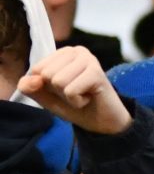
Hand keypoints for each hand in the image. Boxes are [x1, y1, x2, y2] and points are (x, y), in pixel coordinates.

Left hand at [17, 47, 132, 134]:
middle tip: (76, 93)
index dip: (46, 87)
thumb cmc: (75, 106)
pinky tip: (89, 98)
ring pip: (58, 81)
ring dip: (68, 97)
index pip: (36, 69)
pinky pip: (70, 91)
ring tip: (83, 95)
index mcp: (63, 53)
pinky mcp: (97, 73)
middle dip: (58, 91)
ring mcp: (89, 60)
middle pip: (46, 74)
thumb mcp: (45, 97)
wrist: (103, 123)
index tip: (65, 89)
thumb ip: (30, 87)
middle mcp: (77, 51)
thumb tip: (33, 80)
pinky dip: (77, 101)